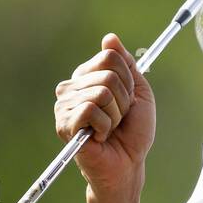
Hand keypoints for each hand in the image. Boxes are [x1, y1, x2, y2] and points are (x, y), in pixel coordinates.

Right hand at [54, 33, 155, 193]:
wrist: (128, 164)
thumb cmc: (133, 131)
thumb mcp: (138, 91)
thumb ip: (126, 64)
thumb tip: (109, 38)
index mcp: (87, 76)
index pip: (110, 56)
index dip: (128, 80)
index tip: (127, 99)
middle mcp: (72, 88)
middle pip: (108, 75)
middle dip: (124, 100)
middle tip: (118, 119)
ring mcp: (65, 105)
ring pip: (102, 93)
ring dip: (115, 115)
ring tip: (109, 129)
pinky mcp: (64, 123)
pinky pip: (92, 109)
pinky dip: (105, 126)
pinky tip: (99, 137)